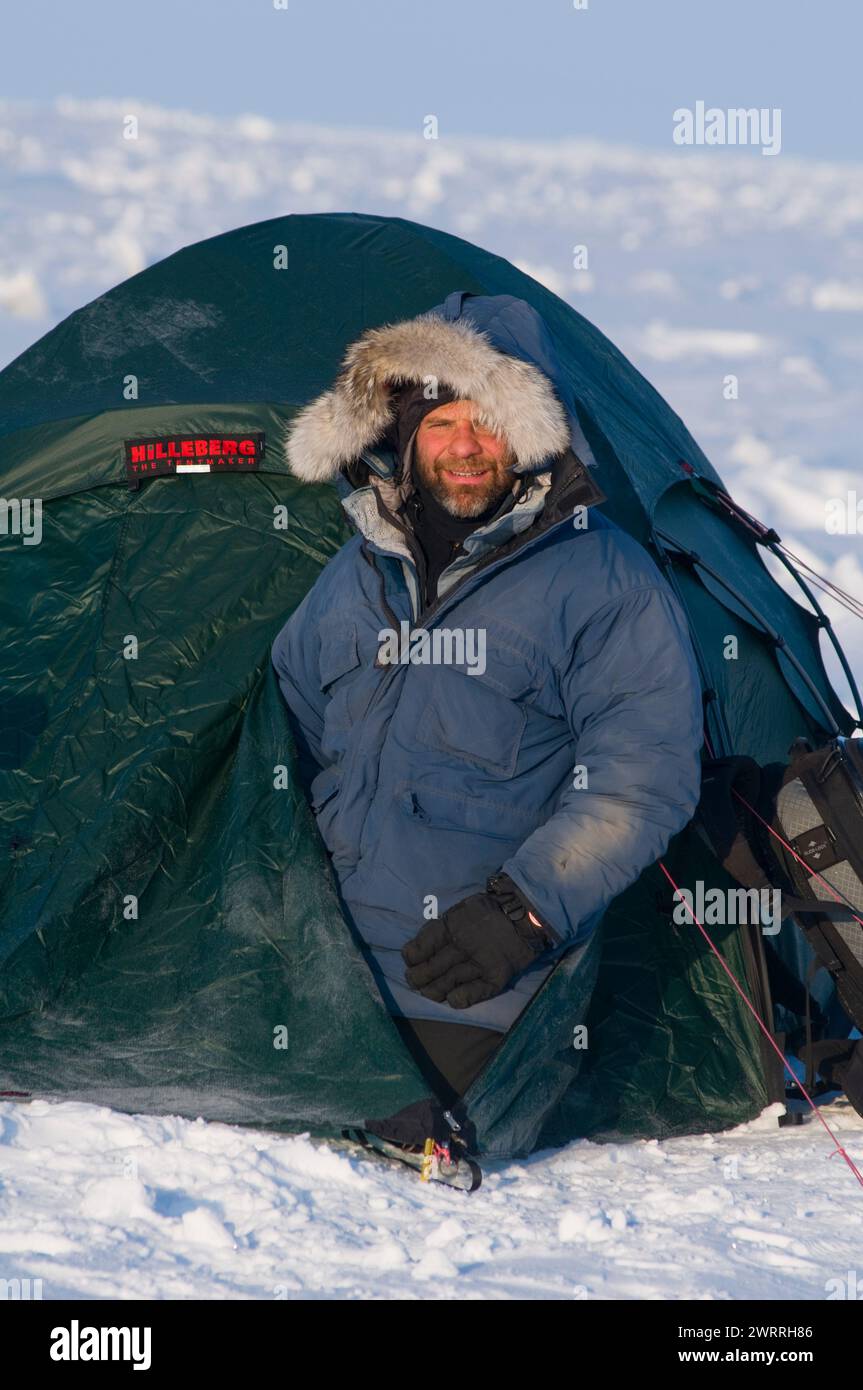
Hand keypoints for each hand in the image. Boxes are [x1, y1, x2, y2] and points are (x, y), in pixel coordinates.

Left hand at [401, 873, 553, 1008]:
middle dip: (419, 976)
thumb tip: (415, 949)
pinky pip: (477, 991)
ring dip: (434, 990)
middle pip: (434, 965)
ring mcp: (480, 961)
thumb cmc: (488, 912)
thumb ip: (441, 927)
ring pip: (450, 981)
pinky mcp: (496, 976)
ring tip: (428, 992)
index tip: (410, 959)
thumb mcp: (461, 910)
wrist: (525, 914)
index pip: (425, 942)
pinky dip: (463, 997)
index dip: (413, 954)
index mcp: (452, 925)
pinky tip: (453, 999)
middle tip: (414, 980)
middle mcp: (463, 944)